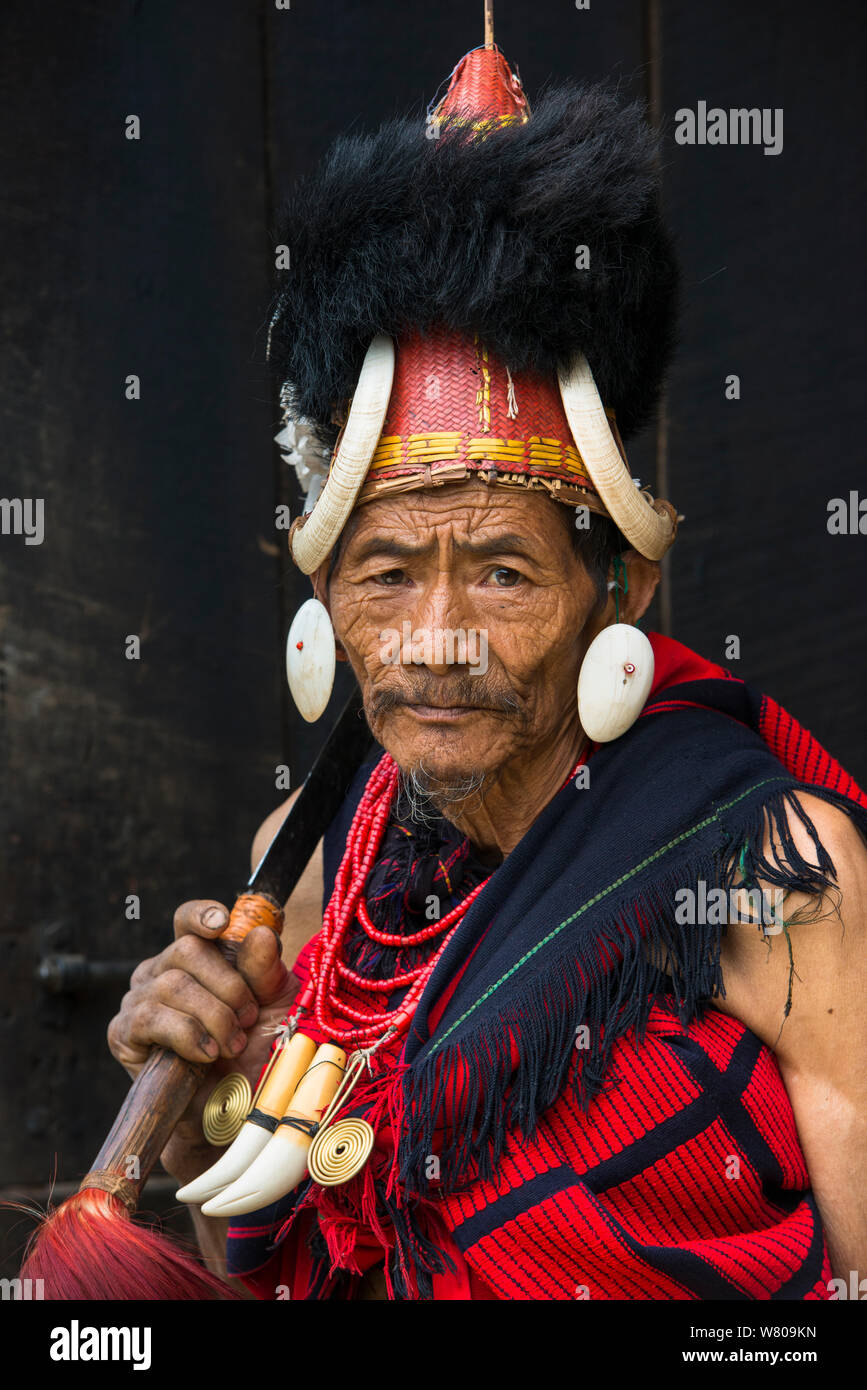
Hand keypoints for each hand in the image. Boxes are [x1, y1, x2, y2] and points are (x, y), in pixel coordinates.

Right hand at [107, 899, 298, 1180]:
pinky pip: (152, 1017)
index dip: (201, 915)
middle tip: (247, 1018)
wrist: (233, 1111)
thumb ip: (266, 970)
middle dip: (227, 984)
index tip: (222, 923)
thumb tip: (261, 933)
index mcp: (196, 958)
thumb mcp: (273, 1006)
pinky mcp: (123, 1033)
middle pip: (187, 949)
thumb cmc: (255, 1051)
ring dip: (213, 1016)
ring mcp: (138, 1000)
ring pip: (172, 984)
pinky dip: (187, 1035)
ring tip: (232, 1044)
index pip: (188, 921)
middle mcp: (161, 971)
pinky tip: (206, 1054)